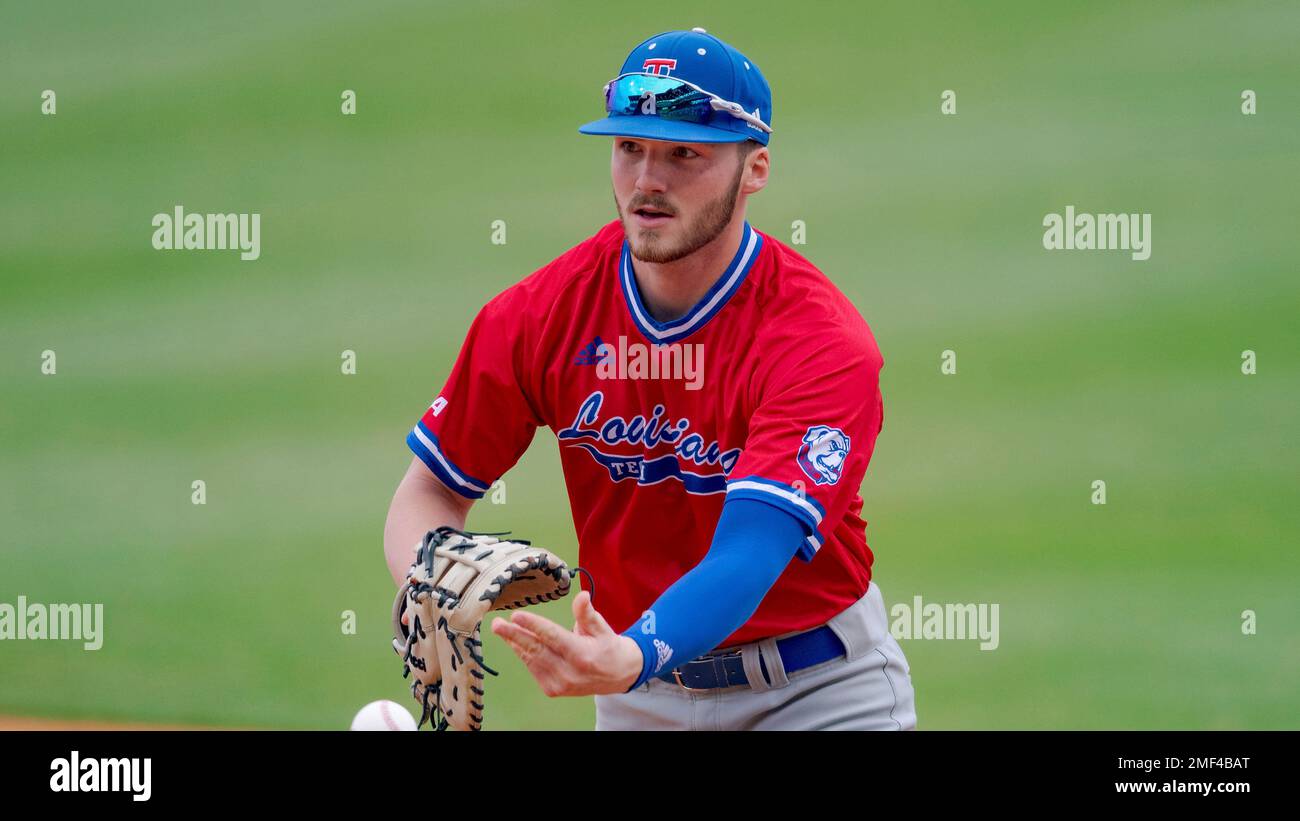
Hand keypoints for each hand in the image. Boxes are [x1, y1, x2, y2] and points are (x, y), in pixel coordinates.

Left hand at [490, 590, 643, 696]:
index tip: (516, 615)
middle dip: (514, 635)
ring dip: (515, 643)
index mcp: (582, 655)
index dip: (534, 625)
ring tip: (501, 629)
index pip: (553, 637)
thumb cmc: (607, 647)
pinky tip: (515, 642)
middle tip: (497, 624)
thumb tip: (581, 595)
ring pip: (531, 659)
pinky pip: (533, 668)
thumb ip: (587, 614)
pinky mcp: (552, 690)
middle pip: (536, 650)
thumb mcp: (602, 628)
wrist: (617, 676)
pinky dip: (523, 654)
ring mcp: (559, 684)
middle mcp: (569, 672)